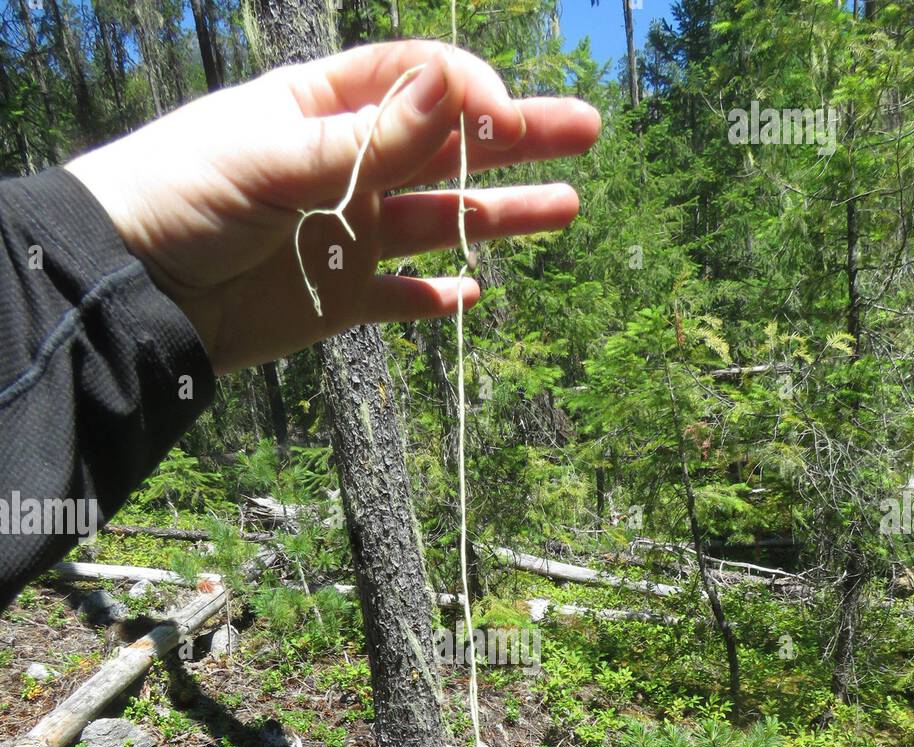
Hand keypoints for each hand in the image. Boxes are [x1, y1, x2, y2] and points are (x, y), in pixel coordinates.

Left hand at [66, 41, 599, 373]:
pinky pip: (399, 298)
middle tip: (583, 133)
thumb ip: (370, 136)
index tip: (503, 115)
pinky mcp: (338, 299)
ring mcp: (347, 235)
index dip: (467, 92)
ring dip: (499, 215)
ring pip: (439, 222)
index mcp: (324, 110)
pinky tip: (471, 294)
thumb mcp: (278, 157)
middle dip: (515, 139)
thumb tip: (454, 84)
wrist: (133, 292)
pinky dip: (434, 298)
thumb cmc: (185, 197)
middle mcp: (347, 167)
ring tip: (566, 207)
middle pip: (447, 147)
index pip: (417, 83)